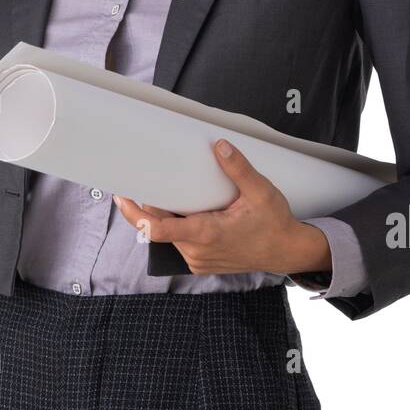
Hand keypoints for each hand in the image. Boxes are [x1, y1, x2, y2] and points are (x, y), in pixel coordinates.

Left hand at [113, 139, 331, 276]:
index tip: (122, 197)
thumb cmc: (274, 223)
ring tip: (176, 193)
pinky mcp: (201, 264)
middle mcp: (197, 252)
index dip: (135, 214)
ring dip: (168, 215)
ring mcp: (198, 261)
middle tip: (151, 179)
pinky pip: (180, 243)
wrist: (286, 251)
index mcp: (207, 235)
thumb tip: (219, 146)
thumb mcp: (261, 192)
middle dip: (153, 204)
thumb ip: (238, 169)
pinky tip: (189, 211)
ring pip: (170, 235)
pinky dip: (179, 226)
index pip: (158, 229)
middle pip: (161, 226)